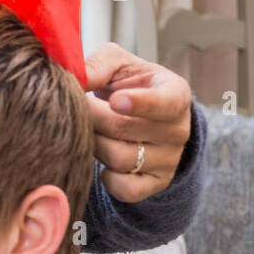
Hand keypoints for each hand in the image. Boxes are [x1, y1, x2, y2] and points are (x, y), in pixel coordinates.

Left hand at [85, 42, 193, 202]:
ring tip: (89, 130)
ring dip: (93, 145)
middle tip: (77, 108)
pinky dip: (106, 179)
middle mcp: (178, 129)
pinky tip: (100, 161)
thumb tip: (76, 78)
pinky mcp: (155, 183)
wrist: (139, 116)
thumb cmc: (126, 84)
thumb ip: (97, 65)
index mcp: (175, 94)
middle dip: (91, 117)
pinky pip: (126, 190)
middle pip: (122, 129)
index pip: (164, 102)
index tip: (115, 101)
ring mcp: (169, 159)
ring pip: (119, 159)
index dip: (139, 103)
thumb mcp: (117, 64)